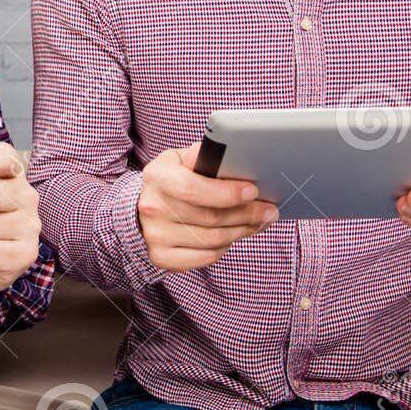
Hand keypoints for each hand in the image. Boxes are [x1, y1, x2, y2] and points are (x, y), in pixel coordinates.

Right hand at [137, 144, 278, 271]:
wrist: (141, 207)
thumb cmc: (170, 180)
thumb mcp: (180, 159)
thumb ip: (200, 157)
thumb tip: (224, 153)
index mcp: (157, 177)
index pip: (194, 189)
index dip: (227, 193)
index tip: (253, 191)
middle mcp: (153, 208)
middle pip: (210, 217)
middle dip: (247, 214)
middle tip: (269, 210)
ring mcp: (155, 236)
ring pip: (212, 239)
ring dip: (241, 231)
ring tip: (258, 222)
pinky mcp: (162, 257)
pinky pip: (205, 257)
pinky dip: (225, 247)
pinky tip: (234, 235)